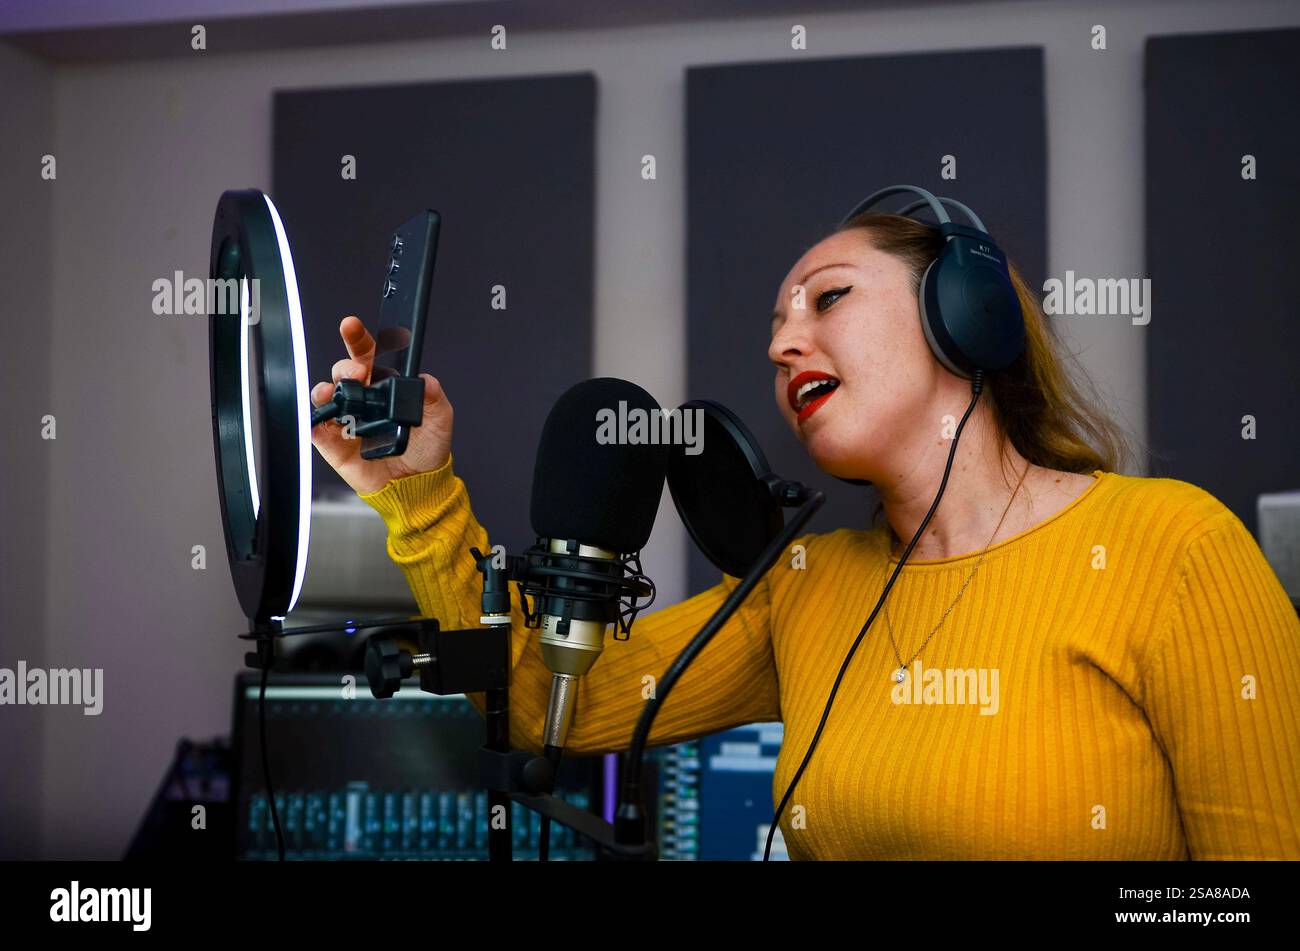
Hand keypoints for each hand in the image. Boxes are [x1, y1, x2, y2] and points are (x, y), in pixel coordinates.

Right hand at [309, 315, 453, 494]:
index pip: (368, 355)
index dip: (358, 339)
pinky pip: (317, 428)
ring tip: (334, 392)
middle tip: (358, 372)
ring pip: (326, 395)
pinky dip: (314, 421)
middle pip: (344, 371)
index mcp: (384, 386)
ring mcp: (346, 420)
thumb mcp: (439, 419)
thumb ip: (433, 396)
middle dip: (346, 365)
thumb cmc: (427, 449)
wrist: (417, 485)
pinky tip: (320, 419)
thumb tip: (426, 380)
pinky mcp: (335, 444)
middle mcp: (362, 399)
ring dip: (326, 389)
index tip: (352, 326)